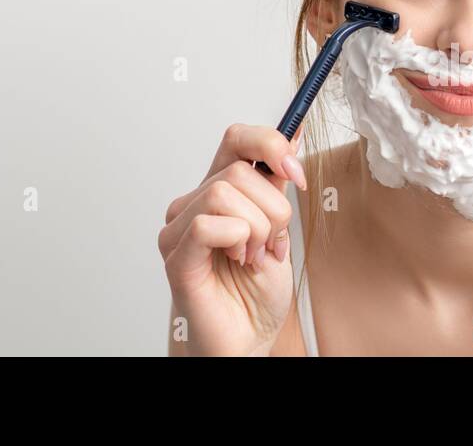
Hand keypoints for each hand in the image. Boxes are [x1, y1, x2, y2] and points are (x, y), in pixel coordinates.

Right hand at [158, 124, 306, 355]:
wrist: (248, 339)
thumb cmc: (257, 292)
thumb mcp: (280, 227)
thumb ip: (278, 183)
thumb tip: (295, 133)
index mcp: (219, 191)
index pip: (236, 139)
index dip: (270, 144)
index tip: (296, 172)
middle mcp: (193, 204)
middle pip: (238, 170)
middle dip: (274, 208)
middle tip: (273, 242)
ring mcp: (179, 230)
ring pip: (224, 193)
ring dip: (258, 228)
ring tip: (255, 256)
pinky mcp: (177, 257)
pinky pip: (206, 225)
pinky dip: (237, 240)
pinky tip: (239, 261)